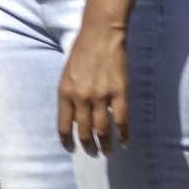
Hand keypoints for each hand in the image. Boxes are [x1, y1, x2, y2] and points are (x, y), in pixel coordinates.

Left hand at [58, 26, 129, 154]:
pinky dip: (124, 135)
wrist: (101, 34)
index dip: (67, 141)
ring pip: (103, 130)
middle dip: (87, 146)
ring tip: (107, 153)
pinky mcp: (120, 92)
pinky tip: (125, 143)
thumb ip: (70, 95)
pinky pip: (122, 121)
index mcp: (64, 93)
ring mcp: (101, 96)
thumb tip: (75, 117)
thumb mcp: (67, 74)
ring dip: (105, 145)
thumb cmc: (82, 51)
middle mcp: (81, 97)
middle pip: (84, 131)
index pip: (64, 125)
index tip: (71, 149)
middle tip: (92, 153)